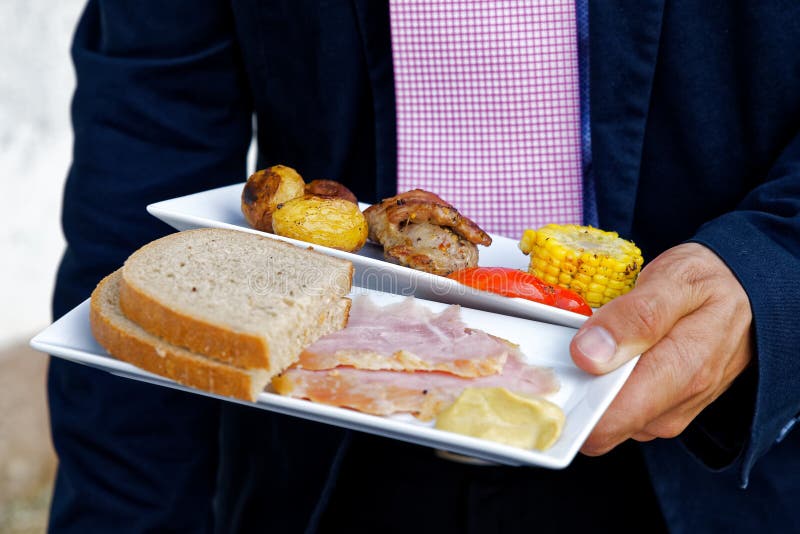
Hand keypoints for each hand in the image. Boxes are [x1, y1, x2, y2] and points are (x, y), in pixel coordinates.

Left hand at [569, 243, 752, 454]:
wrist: (748, 295)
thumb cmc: (709, 283)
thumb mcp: (675, 280)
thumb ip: (635, 317)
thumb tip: (588, 355)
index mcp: (680, 371)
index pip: (611, 418)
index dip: (570, 403)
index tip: (544, 375)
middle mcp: (674, 404)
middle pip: (601, 424)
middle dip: (573, 393)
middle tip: (556, 351)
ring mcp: (667, 412)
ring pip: (607, 419)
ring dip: (586, 388)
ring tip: (582, 346)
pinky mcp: (661, 410)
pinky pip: (618, 410)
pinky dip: (601, 387)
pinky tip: (601, 357)